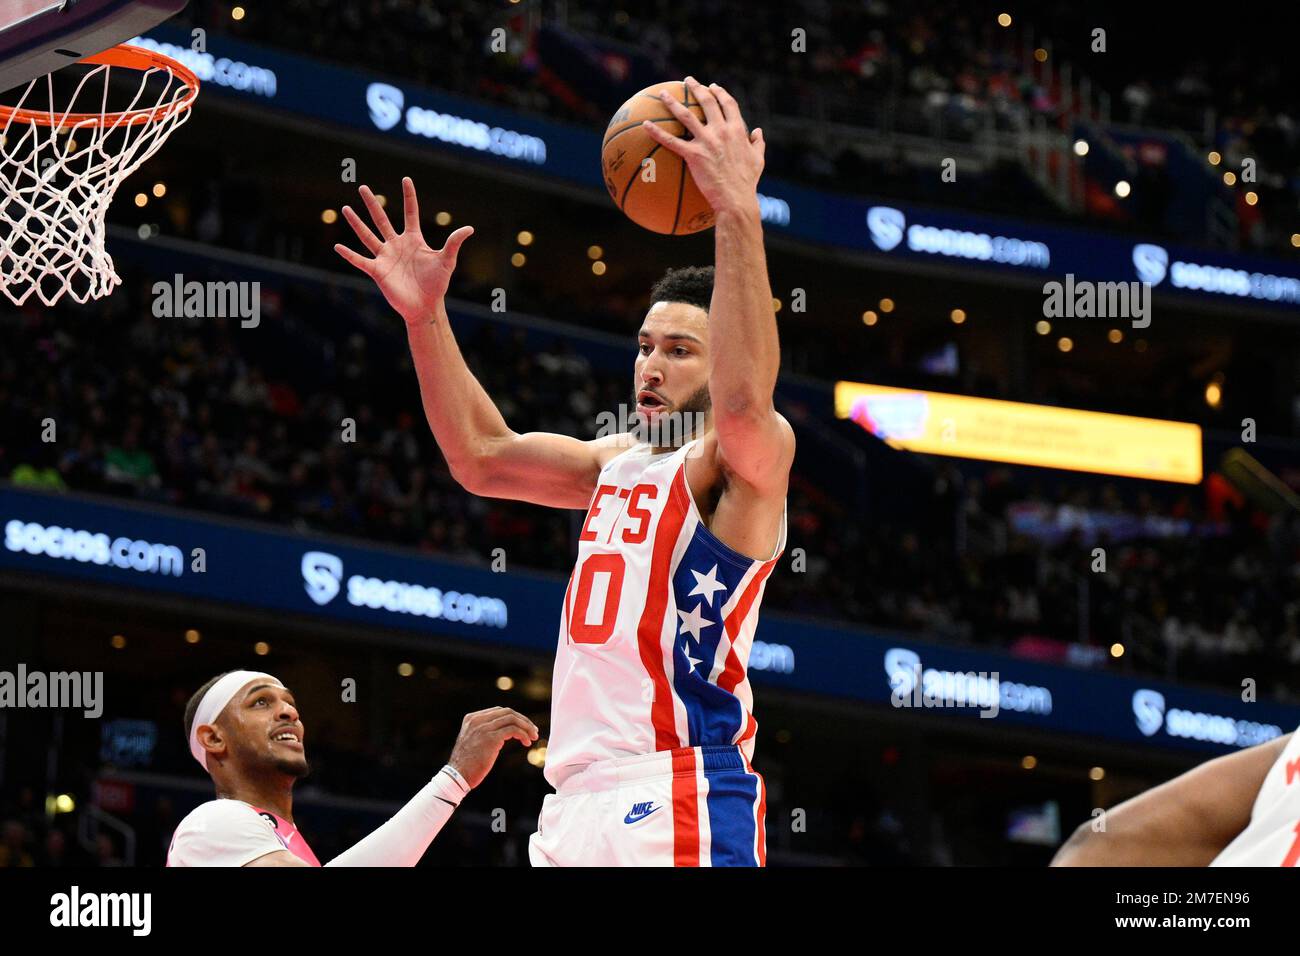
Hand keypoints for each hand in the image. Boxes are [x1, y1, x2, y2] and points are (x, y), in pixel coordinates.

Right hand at [334, 176, 472, 324]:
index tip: (406, 179)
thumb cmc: (437, 284)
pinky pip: (360, 261)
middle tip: (362, 187)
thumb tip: (470, 228)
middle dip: (373, 204)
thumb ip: (454, 243)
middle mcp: (396, 245)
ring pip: (367, 236)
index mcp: (413, 239)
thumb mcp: (447, 261)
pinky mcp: (378, 271)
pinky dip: (349, 254)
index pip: (410, 212)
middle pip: (382, 219)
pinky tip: (337, 246)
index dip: (409, 196)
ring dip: (356, 223)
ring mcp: (385, 257)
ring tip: (345, 208)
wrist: (426, 306)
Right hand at [446, 706, 539, 788]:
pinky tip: (527, 742)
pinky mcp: (491, 738)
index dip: (515, 717)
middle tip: (533, 731)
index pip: (499, 711)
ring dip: (526, 727)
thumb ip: (485, 731)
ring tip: (533, 737)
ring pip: (512, 719)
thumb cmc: (467, 763)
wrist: (458, 776)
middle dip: (523, 720)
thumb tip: (506, 730)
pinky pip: (513, 730)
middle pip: (508, 712)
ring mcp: (484, 728)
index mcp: (472, 718)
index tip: (525, 727)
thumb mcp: (473, 741)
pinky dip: (523, 734)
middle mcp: (477, 720)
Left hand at [641, 76, 764, 215]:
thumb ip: (758, 143)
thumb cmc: (747, 182)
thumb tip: (758, 132)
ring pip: (686, 115)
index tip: (713, 86)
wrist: (736, 198)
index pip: (728, 104)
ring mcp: (706, 141)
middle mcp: (721, 131)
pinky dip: (657, 132)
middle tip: (687, 81)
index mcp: (737, 130)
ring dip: (673, 102)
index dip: (720, 93)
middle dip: (697, 88)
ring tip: (663, 93)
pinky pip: (671, 141)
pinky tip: (645, 125)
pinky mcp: (693, 155)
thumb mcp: (758, 159)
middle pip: (707, 102)